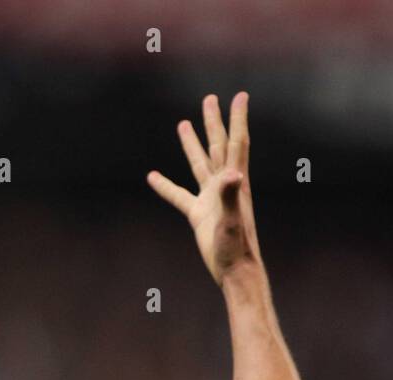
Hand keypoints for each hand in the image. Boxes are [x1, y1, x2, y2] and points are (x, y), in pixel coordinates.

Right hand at [148, 93, 259, 284]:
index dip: (237, 119)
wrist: (234, 271)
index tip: (239, 96)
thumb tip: (232, 175)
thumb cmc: (236, 247)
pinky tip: (152, 176)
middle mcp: (224, 185)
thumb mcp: (233, 220)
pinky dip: (166, 186)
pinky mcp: (199, 215)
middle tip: (209, 99)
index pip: (236, 143)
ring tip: (183, 124)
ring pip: (199, 164)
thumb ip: (231, 196)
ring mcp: (211, 199)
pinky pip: (179, 195)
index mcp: (235, 182)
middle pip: (218, 146)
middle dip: (214, 122)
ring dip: (192, 144)